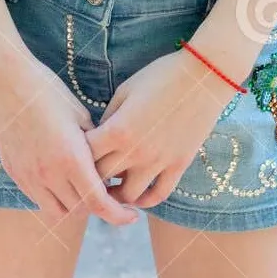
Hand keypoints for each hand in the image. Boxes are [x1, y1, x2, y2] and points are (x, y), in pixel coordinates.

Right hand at [0, 49, 142, 227]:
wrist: (5, 81)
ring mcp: (29, 176)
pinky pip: (38, 199)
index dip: (119, 215)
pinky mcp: (14, 173)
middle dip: (99, 206)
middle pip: (81, 210)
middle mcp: (49, 174)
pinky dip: (53, 198)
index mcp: (71, 158)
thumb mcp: (80, 115)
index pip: (99, 203)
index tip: (131, 215)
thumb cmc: (47, 91)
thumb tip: (108, 164)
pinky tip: (61, 180)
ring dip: (75, 207)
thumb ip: (95, 145)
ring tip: (84, 190)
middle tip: (110, 193)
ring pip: (58, 212)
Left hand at [84, 48, 240, 209]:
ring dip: (115, 195)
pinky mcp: (178, 166)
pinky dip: (145, 201)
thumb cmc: (161, 76)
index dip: (76, 157)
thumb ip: (109, 116)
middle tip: (87, 176)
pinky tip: (138, 196)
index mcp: (118, 130)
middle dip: (90, 179)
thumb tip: (99, 136)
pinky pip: (158, 195)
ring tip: (110, 188)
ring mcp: (158, 162)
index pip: (85, 156)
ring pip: (128, 196)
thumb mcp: (126, 90)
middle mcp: (135, 151)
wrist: (202, 77)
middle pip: (102, 180)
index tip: (74, 155)